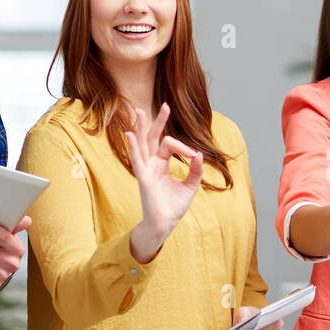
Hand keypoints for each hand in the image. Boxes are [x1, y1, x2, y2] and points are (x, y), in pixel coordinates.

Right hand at [126, 103, 204, 262]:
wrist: (165, 224)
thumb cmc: (174, 206)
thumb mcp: (190, 186)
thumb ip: (195, 170)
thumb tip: (199, 155)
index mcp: (161, 164)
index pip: (169, 145)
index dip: (183, 146)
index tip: (194, 155)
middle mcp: (151, 164)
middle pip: (153, 138)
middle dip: (158, 122)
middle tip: (165, 105)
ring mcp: (145, 170)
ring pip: (142, 144)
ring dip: (141, 128)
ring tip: (138, 111)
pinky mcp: (143, 179)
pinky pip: (137, 160)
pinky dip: (134, 147)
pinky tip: (130, 134)